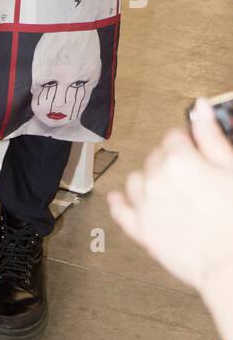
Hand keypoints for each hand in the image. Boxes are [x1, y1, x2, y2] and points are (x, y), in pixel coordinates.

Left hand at [108, 98, 232, 293]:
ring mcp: (145, 206)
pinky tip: (118, 199)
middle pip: (156, 156)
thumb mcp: (232, 168)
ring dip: (150, 181)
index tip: (197, 152)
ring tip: (171, 190)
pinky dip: (119, 204)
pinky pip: (121, 211)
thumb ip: (212, 136)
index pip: (174, 136)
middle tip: (193, 176)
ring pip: (137, 180)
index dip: (190, 144)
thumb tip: (201, 108)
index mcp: (178, 160)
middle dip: (172, 162)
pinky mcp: (142, 232)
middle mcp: (156, 179)